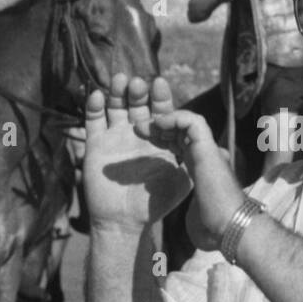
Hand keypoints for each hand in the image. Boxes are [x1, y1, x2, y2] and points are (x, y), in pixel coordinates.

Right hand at [83, 74, 192, 231]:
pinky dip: (94, 107)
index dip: (160, 97)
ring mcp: (115, 138)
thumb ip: (192, 158)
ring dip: (117, 93)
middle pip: (137, 105)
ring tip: (121, 80)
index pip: (159, 111)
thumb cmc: (156, 202)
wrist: (126, 221)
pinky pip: (93, 122)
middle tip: (140, 83)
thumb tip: (209, 141)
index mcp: (157, 139)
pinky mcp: (95, 146)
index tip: (161, 83)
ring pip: (115, 108)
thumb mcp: (182, 179)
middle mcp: (136, 135)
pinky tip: (99, 95)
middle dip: (139, 92)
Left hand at [133, 95, 246, 249]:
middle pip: (182, 131)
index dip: (163, 139)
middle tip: (139, 128)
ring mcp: (209, 150)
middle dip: (160, 127)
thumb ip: (185, 205)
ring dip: (165, 119)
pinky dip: (175, 119)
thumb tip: (176, 211)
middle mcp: (207, 156)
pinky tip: (158, 125)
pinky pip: (192, 122)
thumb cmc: (212, 227)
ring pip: (188, 121)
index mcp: (202, 168)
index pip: (182, 144)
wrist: (229, 228)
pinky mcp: (209, 148)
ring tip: (146, 126)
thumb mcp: (191, 212)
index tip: (144, 139)